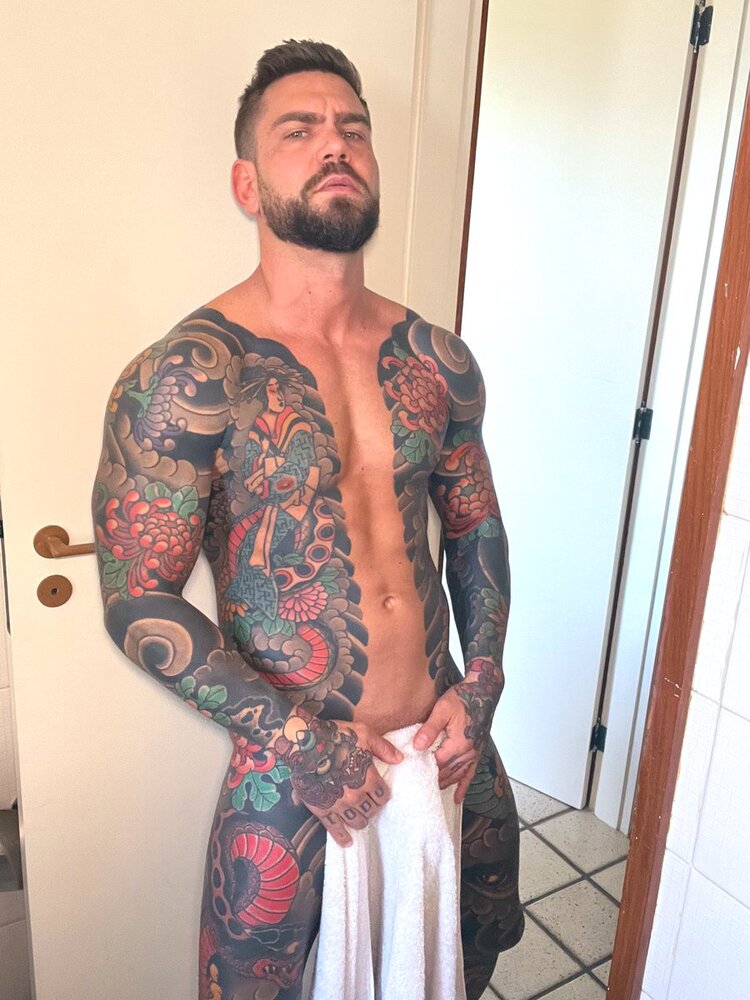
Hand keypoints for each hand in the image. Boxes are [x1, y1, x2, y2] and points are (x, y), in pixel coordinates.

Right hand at [276, 715, 402, 847]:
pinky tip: (347, 842)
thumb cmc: (335, 735)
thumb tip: (399, 759)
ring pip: (357, 821)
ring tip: (360, 818)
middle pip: (371, 810)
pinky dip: (342, 837)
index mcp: (367, 778)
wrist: (304, 744)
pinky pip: (335, 828)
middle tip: (369, 804)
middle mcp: (355, 795)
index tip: (379, 793)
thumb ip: (383, 748)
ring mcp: (338, 804)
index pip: (383, 796)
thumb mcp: (364, 733)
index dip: (382, 794)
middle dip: (372, 807)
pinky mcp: (322, 809)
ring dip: (361, 820)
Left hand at [412, 688, 482, 803]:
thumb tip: (417, 746)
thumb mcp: (442, 709)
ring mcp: (474, 753)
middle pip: (447, 773)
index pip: (437, 762)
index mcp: (458, 744)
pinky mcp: (478, 751)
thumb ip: (430, 729)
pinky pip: (470, 773)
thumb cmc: (464, 697)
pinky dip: (464, 786)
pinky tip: (458, 797)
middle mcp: (468, 752)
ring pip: (458, 776)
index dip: (424, 767)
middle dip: (433, 779)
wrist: (484, 692)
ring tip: (432, 791)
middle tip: (417, 785)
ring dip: (445, 784)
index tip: (411, 771)